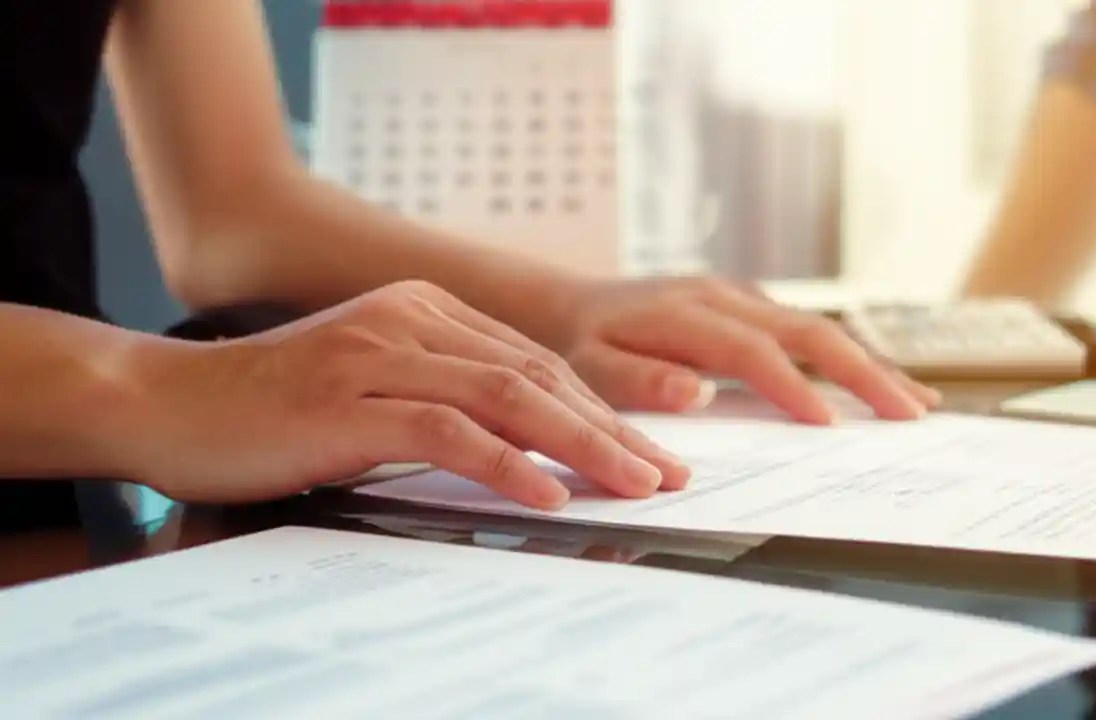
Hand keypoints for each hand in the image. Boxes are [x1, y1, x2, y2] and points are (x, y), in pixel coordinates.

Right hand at [118, 281, 688, 507]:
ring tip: (634, 485)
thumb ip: (442, 400)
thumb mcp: (374, 391)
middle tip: (666, 474)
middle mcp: (411, 320)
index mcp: (425, 311)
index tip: (647, 452)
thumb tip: (525, 449)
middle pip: (538, 376)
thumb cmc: (276, 409)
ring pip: (507, 396)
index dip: (599, 410)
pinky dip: (505, 462)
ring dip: (581, 445)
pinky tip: (547, 493)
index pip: (536, 363)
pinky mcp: (349, 397)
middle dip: (612, 430)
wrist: (171, 403)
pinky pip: (446, 428)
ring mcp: (379, 352)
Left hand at [550, 278, 941, 423]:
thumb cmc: (576, 346)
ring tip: (916, 404)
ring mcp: (739, 297)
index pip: (751, 352)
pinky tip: (879, 380)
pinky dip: (847, 355)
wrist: (567, 304)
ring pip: (816, 328)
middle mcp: (721, 296)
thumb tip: (697, 391)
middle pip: (805, 331)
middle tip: (908, 415)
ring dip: (868, 364)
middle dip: (861, 373)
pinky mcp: (747, 305)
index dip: (791, 387)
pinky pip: (805, 329)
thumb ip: (638, 380)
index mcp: (684, 313)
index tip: (829, 426)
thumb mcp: (587, 368)